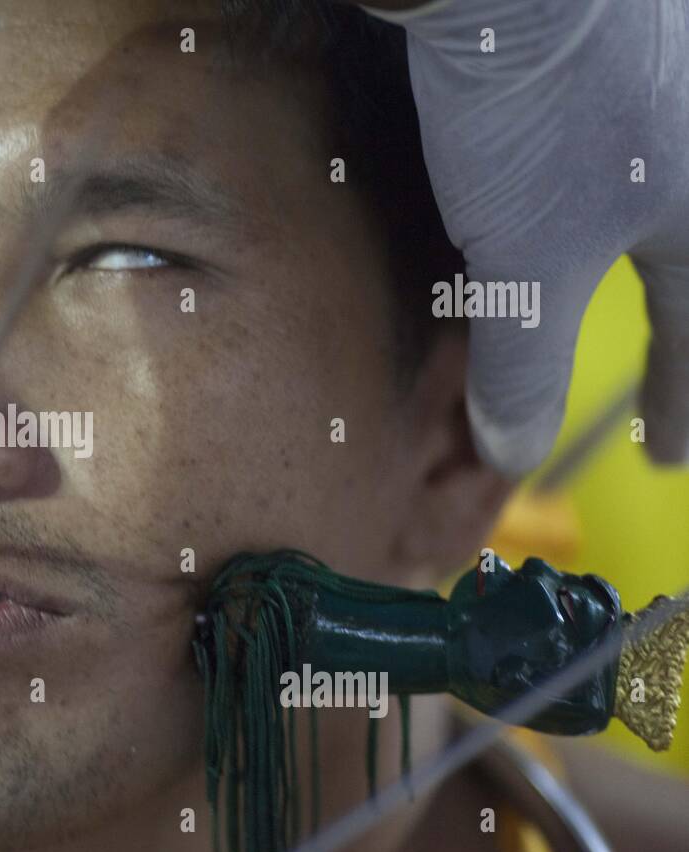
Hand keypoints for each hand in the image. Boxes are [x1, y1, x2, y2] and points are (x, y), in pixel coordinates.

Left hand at [362, 0, 688, 474]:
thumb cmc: (540, 110)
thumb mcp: (527, 259)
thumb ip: (526, 362)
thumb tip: (512, 454)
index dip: (677, 407)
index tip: (666, 461)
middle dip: (688, 344)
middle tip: (678, 395)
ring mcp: (676, 99)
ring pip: (676, 217)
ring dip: (670, 274)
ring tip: (662, 306)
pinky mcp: (637, 59)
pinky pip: (651, 159)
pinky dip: (636, 209)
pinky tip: (614, 206)